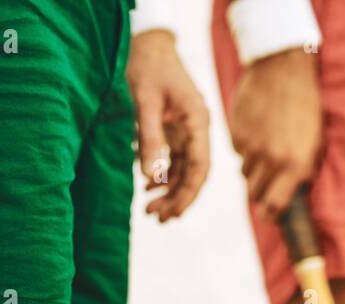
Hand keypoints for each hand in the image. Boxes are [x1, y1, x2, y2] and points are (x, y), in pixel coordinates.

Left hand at [126, 30, 210, 221]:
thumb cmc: (146, 67)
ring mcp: (188, 130)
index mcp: (197, 121)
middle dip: (177, 198)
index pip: (200, 167)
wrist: (148, 44)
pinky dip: (163, 176)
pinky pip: (174, 160)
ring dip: (169, 191)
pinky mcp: (176, 129)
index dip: (188, 194)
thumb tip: (151, 178)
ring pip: (184, 170)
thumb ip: (150, 139)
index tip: (172, 214)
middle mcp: (197, 128)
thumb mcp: (144, 102)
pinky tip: (148, 187)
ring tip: (149, 210)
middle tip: (155, 218)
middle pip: (193, 173)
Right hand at [228, 48, 321, 220]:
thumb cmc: (305, 105)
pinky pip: (237, 153)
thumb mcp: (314, 140)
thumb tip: (292, 195)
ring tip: (265, 149)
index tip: (270, 215)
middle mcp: (271, 160)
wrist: (282, 68)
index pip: (275, 206)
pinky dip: (245, 149)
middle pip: (254, 194)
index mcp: (295, 164)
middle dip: (260, 193)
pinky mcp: (236, 135)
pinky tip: (257, 131)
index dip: (271, 215)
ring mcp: (251, 148)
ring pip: (244, 174)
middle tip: (266, 183)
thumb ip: (303, 170)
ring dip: (253, 169)